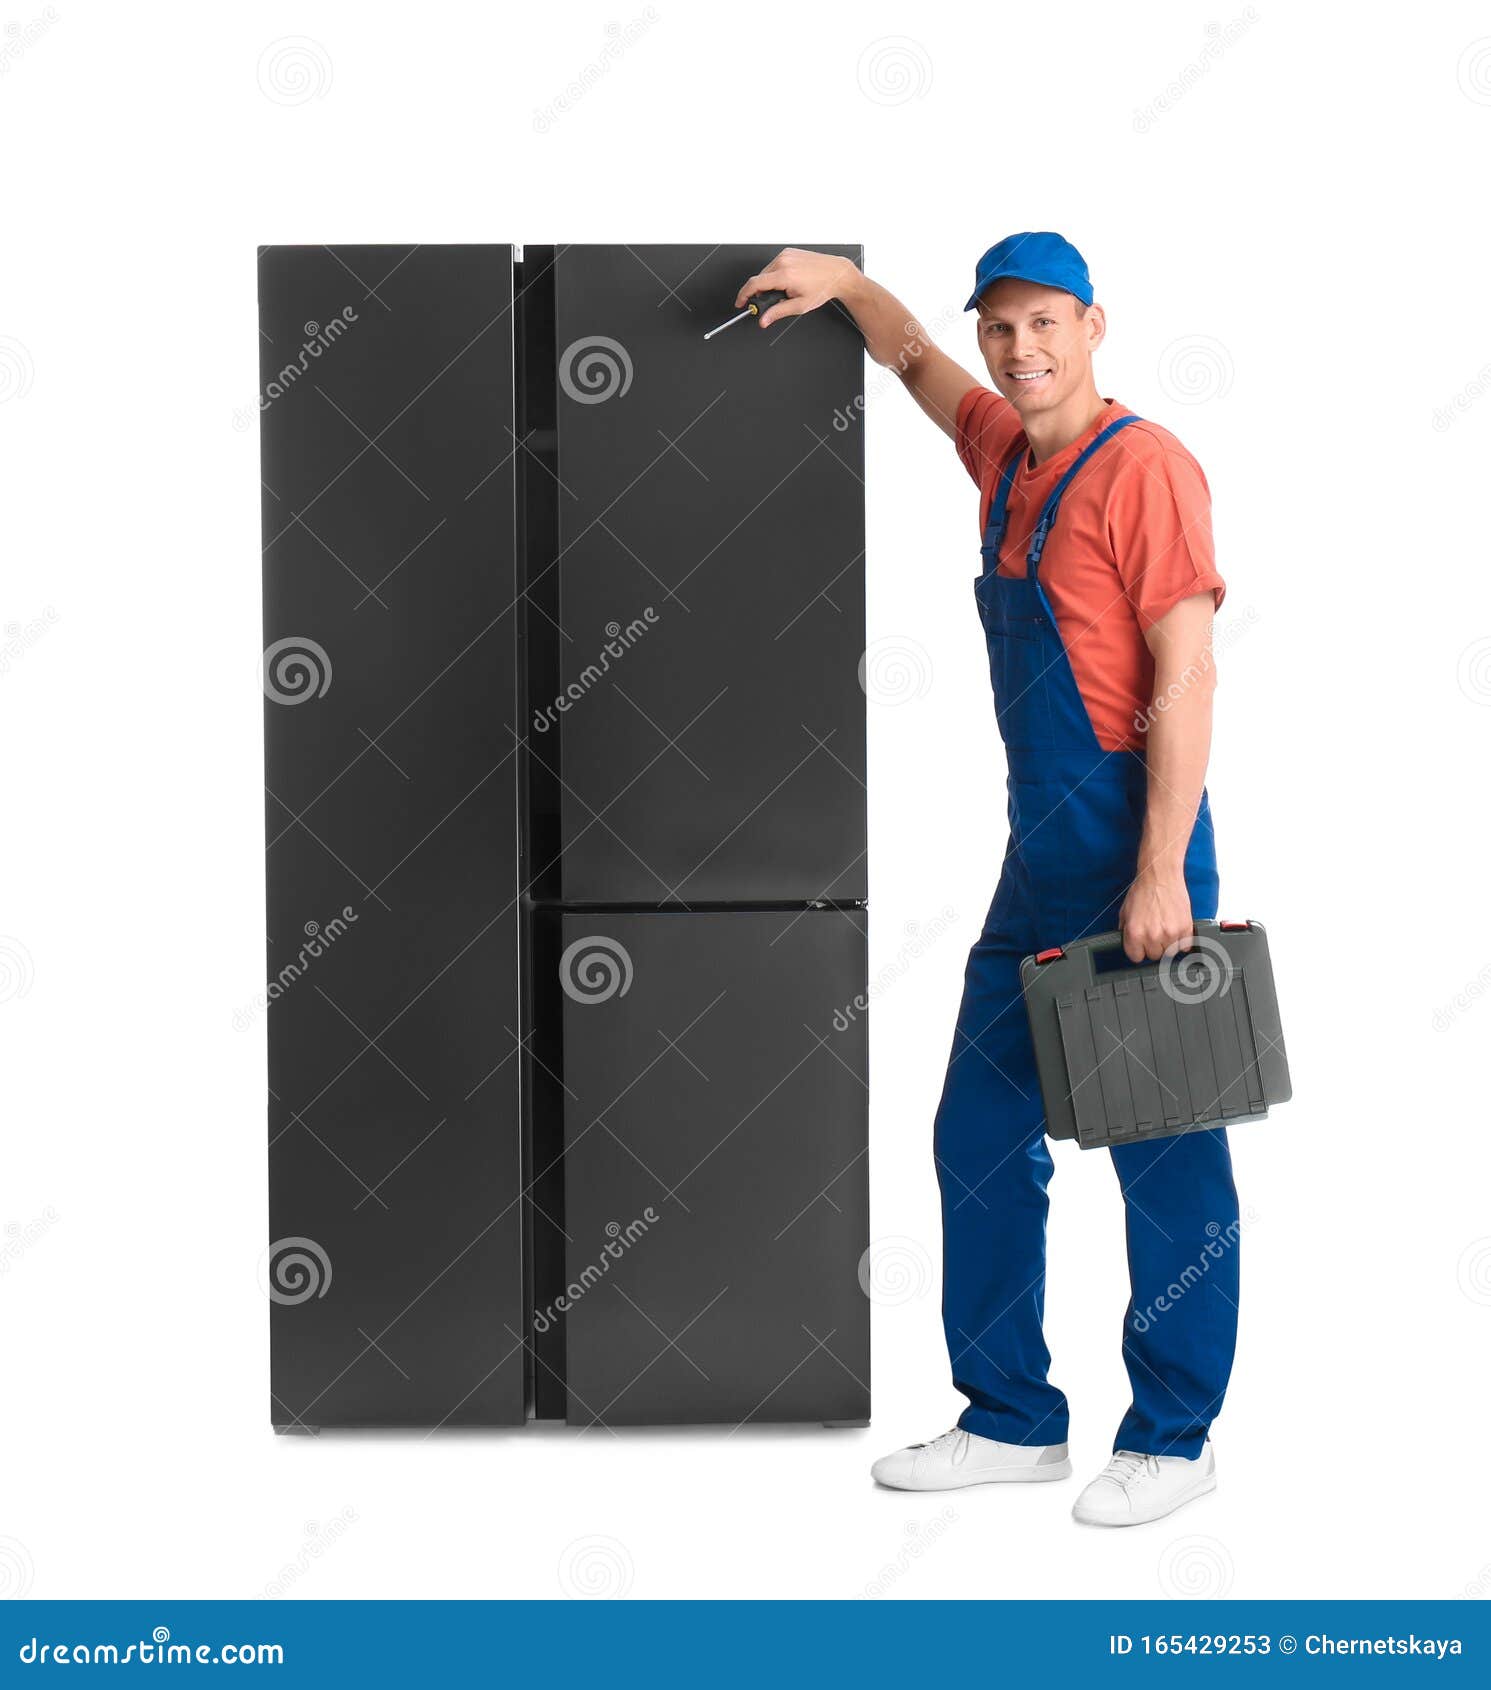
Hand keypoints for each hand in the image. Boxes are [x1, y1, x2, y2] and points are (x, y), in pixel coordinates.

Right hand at [735, 249, 858, 327]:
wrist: (836, 273)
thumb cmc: (822, 288)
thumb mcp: (799, 306)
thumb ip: (778, 312)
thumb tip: (763, 320)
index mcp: (785, 275)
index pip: (754, 284)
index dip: (744, 295)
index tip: (740, 302)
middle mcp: (784, 261)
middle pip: (760, 278)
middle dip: (761, 292)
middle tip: (774, 301)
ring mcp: (786, 255)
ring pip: (767, 272)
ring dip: (770, 283)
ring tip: (787, 290)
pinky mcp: (789, 251)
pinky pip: (774, 265)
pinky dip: (776, 274)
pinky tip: (789, 280)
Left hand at [1118, 869, 1192, 962]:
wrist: (1161, 876)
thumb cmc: (1143, 890)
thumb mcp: (1125, 911)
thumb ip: (1125, 930)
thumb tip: (1127, 942)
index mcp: (1135, 933)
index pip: (1136, 957)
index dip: (1139, 950)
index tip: (1141, 945)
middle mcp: (1152, 936)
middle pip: (1154, 956)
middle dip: (1154, 946)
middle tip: (1154, 932)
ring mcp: (1171, 934)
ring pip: (1170, 952)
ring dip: (1168, 944)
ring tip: (1165, 928)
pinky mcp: (1186, 928)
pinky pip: (1185, 946)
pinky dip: (1182, 940)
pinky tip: (1176, 929)